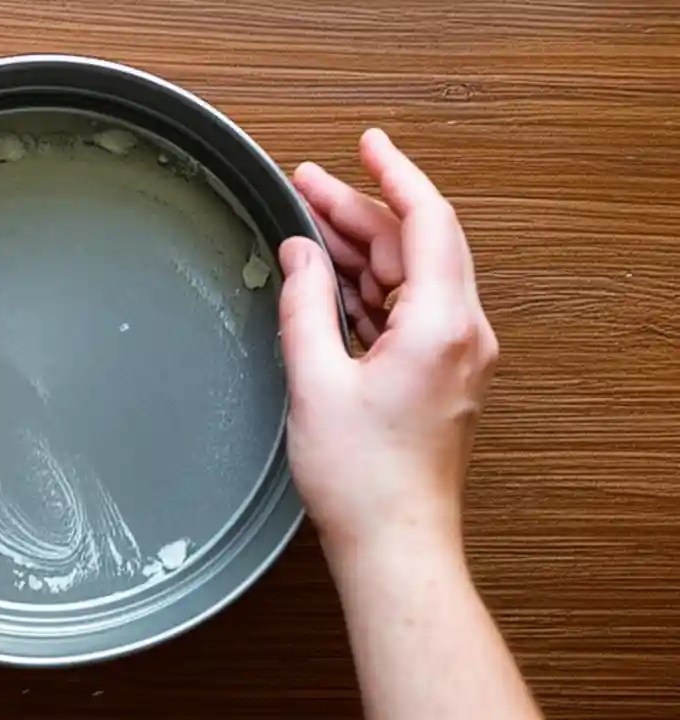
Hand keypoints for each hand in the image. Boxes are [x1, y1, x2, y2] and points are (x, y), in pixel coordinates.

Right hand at [277, 129, 498, 562]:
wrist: (394, 544)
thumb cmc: (362, 478)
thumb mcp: (315, 380)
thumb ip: (306, 303)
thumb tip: (300, 252)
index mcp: (440, 325)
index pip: (427, 220)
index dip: (394, 173)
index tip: (365, 144)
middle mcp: (460, 333)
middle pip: (415, 243)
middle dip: (360, 209)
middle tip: (306, 184)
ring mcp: (453, 354)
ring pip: (410, 274)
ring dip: (361, 247)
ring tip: (308, 224)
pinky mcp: (439, 374)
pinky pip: (406, 308)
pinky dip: (369, 287)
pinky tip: (330, 280)